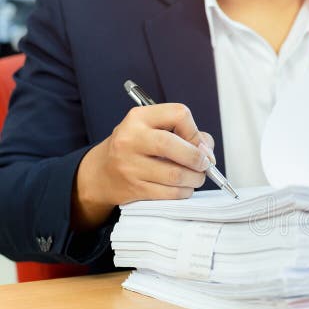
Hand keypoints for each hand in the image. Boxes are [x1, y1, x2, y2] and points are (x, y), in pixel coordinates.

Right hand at [72, 104, 215, 229]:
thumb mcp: (154, 129)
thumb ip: (186, 134)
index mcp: (139, 117)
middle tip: (204, 164)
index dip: (195, 131)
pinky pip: (170, 193)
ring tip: (196, 177)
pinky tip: (183, 187)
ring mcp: (130, 165)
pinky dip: (184, 192)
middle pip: (174, 146)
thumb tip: (207, 151)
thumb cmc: (135, 148)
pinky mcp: (134, 189)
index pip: (179, 115)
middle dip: (198, 158)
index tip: (199, 143)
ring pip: (176, 174)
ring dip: (195, 178)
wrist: (101, 173)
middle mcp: (131, 139)